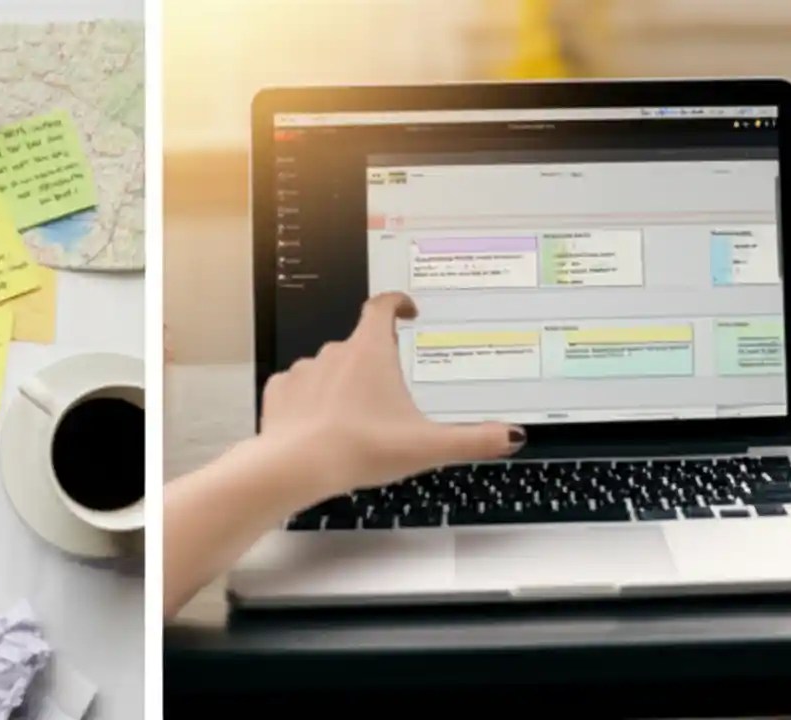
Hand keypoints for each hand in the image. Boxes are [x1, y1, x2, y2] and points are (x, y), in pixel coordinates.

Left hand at [260, 291, 524, 497]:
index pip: (383, 307)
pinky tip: (321, 423)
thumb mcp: (427, 446)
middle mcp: (334, 353)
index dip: (397, 303)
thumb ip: (473, 440)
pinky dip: (311, 400)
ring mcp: (304, 370)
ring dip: (341, 383)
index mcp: (370, 352)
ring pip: (328, 367)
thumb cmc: (357, 449)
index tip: (406, 310)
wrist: (296, 467)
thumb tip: (509, 437)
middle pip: (358, 344)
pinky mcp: (281, 392)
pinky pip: (298, 387)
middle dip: (374, 363)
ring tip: (355, 417)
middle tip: (388, 394)